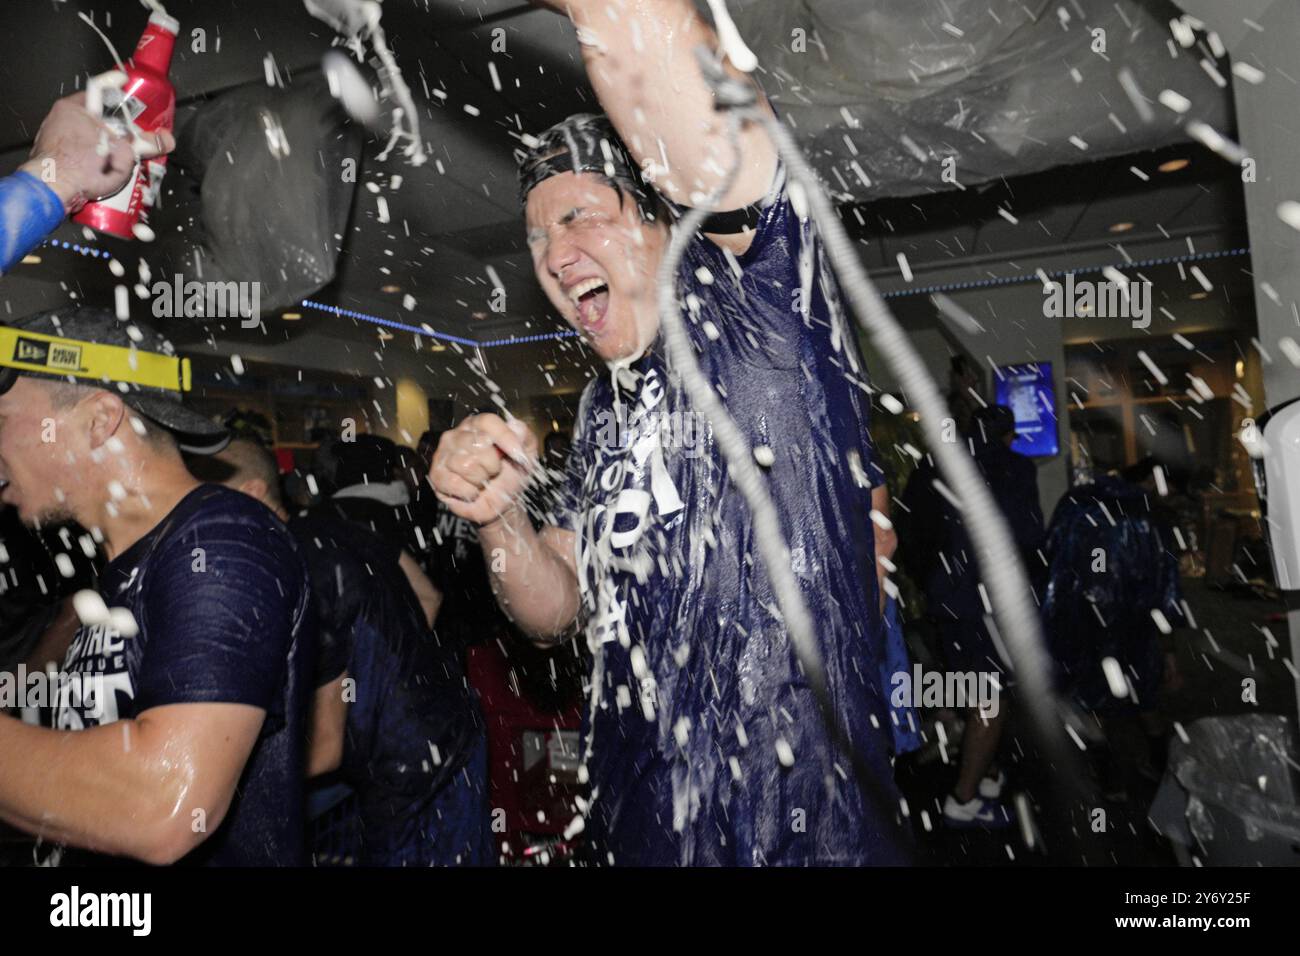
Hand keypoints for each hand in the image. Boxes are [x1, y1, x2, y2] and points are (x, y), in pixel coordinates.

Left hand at [18, 92, 174, 214]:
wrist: (52, 190)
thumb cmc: (81, 165)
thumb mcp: (123, 153)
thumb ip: (147, 144)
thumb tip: (167, 140)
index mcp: (74, 107)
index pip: (100, 92)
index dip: (119, 96)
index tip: (129, 97)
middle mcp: (59, 119)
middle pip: (94, 118)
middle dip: (114, 129)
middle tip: (129, 139)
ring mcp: (52, 138)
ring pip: (85, 137)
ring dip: (101, 146)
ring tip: (116, 160)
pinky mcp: (51, 157)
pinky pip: (75, 153)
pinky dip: (88, 160)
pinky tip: (99, 172)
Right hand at [429, 413, 538, 526]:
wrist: (502, 502)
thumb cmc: (512, 474)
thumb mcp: (527, 454)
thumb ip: (525, 437)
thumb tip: (516, 427)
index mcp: (478, 425)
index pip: (487, 422)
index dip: (504, 437)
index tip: (518, 454)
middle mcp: (457, 435)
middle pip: (477, 444)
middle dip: (493, 464)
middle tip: (494, 471)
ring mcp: (443, 454)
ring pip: (465, 464)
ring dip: (481, 479)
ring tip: (482, 481)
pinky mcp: (437, 475)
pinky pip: (454, 483)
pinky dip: (469, 492)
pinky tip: (472, 490)